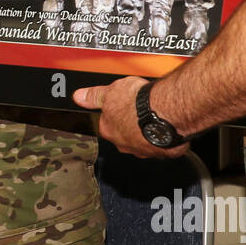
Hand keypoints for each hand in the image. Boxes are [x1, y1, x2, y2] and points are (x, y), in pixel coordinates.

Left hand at [73, 77, 189, 158]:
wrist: (166, 112)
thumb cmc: (139, 104)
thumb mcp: (110, 92)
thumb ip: (94, 96)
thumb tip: (79, 96)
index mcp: (108, 130)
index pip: (107, 122)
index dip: (115, 111)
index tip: (123, 103)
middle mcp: (124, 144)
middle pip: (124, 133)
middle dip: (131, 122)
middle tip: (139, 108)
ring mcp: (144, 150)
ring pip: (143, 140)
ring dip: (147, 129)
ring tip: (154, 113)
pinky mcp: (163, 152)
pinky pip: (162, 143)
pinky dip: (164, 135)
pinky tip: (166, 123)